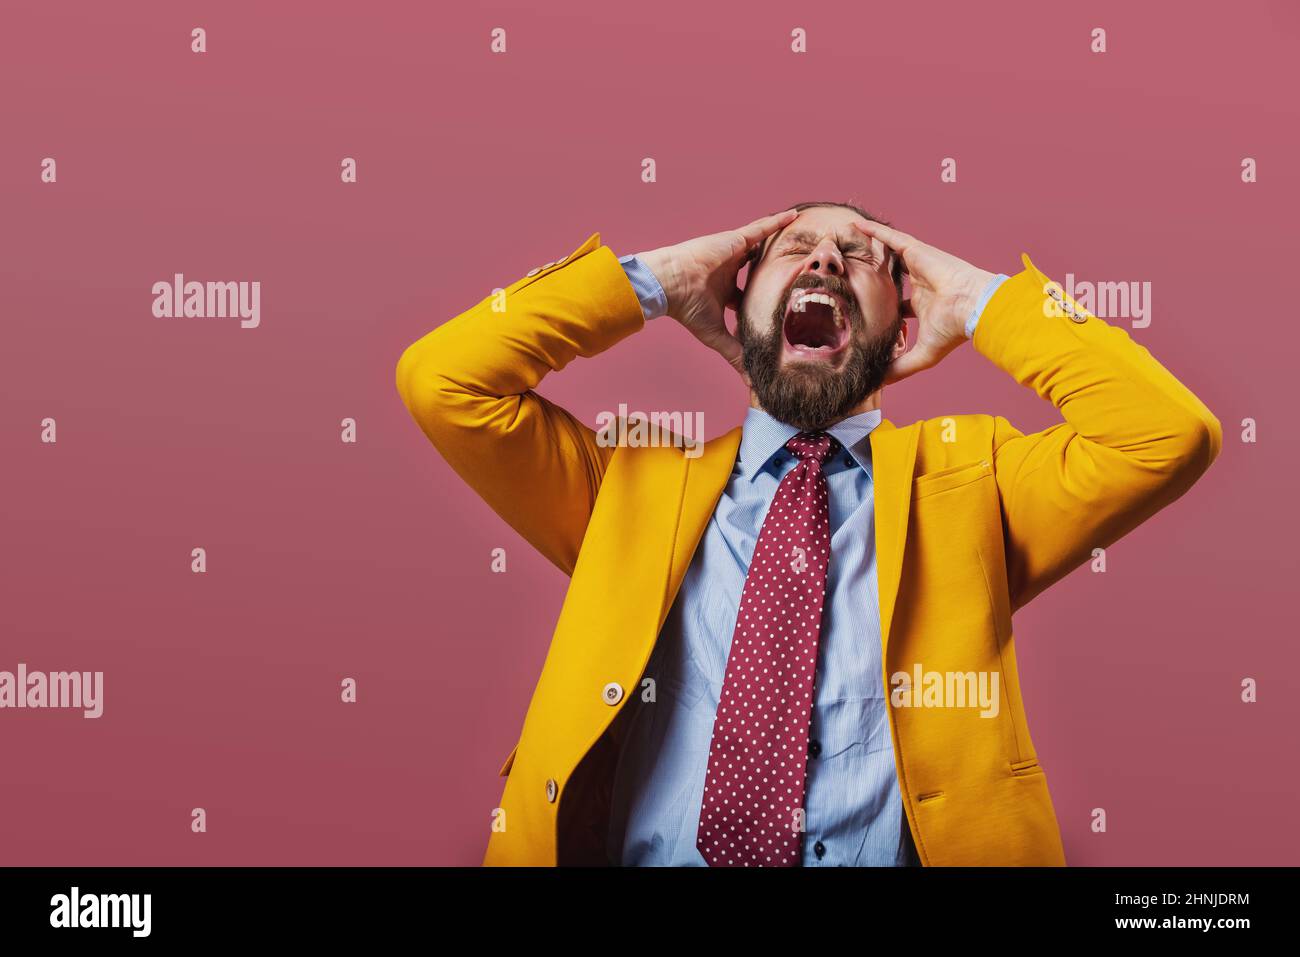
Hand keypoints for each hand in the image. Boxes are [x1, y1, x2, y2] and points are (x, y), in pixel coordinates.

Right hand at [637, 209, 798, 373]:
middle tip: (797, 269)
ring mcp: (733, 254)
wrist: (670, 284)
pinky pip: (761, 229)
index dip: (761, 299)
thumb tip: (751, 382)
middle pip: (757, 269)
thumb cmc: (687, 308)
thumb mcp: (716, 335)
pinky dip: (776, 223)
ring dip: (779, 244)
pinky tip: (794, 217)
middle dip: (774, 270)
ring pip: (762, 247)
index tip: (778, 303)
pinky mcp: (735, 240)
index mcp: (724, 291)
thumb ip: (735, 354)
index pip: (747, 295)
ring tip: (802, 239)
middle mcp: (730, 271)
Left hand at [850, 220, 995, 383]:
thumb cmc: (953, 329)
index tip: (864, 309)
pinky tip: (856, 224)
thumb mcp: (923, 355)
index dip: (882, 306)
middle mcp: (918, 284)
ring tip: (848, 238)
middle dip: (873, 274)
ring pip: (888, 253)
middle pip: (890, 277)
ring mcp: (918, 266)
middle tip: (850, 271)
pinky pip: (891, 237)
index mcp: (922, 305)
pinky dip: (874, 230)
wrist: (971, 307)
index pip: (897, 304)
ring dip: (870, 246)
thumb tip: (879, 384)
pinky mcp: (916, 252)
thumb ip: (900, 368)